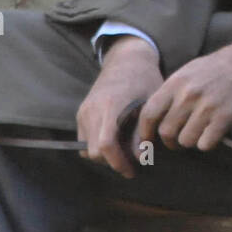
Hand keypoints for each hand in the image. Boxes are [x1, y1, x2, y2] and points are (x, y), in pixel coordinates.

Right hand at [76, 36, 163, 178]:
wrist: (126, 60)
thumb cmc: (144, 80)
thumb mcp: (150, 104)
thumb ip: (142, 132)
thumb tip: (140, 158)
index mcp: (111, 106)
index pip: (106, 144)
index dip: (117, 162)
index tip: (131, 171)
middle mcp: (92, 109)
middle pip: (94, 151)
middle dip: (112, 161)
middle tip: (132, 162)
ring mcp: (84, 110)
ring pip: (86, 148)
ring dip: (104, 155)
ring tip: (124, 150)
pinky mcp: (81, 112)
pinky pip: (84, 139)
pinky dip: (96, 146)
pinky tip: (114, 140)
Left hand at [138, 29, 231, 152]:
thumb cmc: (218, 68)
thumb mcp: (189, 71)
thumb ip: (171, 92)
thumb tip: (153, 116)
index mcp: (176, 82)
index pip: (149, 113)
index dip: (144, 131)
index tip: (146, 141)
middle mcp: (189, 95)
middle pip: (166, 131)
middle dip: (170, 141)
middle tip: (176, 141)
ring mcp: (207, 107)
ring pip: (186, 141)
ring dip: (191, 141)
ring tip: (198, 132)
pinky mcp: (225, 118)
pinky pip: (205, 144)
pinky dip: (207, 143)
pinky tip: (212, 133)